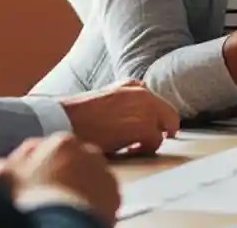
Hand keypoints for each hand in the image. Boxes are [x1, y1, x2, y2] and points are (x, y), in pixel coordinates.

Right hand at [0, 132, 119, 225]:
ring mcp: (104, 172)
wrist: (59, 223)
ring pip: (88, 176)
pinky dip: (92, 201)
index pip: (46, 148)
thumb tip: (2, 168)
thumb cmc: (29, 198)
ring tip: (63, 205)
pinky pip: (102, 194)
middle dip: (61, 172)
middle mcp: (88, 151)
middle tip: (47, 192)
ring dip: (78, 185)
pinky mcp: (115, 194)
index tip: (29, 179)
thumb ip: (4, 166)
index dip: (35, 164)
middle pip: (71, 160)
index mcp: (61, 142)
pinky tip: (78, 211)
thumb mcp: (1, 177)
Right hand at [60, 79, 179, 154]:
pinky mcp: (144, 127)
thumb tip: (136, 114)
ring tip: (135, 147)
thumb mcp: (106, 99)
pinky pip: (156, 142)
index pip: (157, 102)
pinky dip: (146, 149)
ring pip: (166, 128)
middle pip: (170, 115)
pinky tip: (130, 151)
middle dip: (164, 128)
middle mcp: (144, 93)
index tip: (155, 127)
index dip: (157, 117)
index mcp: (133, 85)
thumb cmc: (81, 114)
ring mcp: (146, 110)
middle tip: (158, 140)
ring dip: (152, 140)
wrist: (67, 120)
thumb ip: (125, 101)